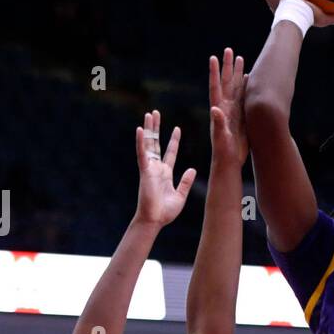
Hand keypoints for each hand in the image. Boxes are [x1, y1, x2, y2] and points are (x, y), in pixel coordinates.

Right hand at [135, 111, 196, 227]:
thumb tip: (192, 169)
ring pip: (149, 144)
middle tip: (155, 113)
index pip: (170, 152)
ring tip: (149, 114)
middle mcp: (156, 168)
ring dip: (149, 129)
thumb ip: (186, 182)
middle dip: (156, 128)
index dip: (173, 140)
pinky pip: (142, 154)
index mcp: (165, 173)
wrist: (154, 220)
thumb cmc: (165, 212)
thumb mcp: (180, 196)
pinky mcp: (145, 171)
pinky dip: (141, 142)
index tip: (177, 128)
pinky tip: (140, 129)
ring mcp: (150, 168)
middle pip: (156, 143)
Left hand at [209, 49, 247, 165]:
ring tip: (240, 58)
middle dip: (228, 67)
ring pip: (236, 87)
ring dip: (237, 73)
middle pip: (226, 83)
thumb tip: (215, 109)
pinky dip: (246, 87)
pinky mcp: (241, 117)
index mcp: (219, 110)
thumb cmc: (223, 152)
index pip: (215, 87)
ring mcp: (233, 111)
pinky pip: (244, 98)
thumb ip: (218, 123)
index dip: (215, 73)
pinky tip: (249, 78)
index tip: (214, 57)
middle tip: (229, 50)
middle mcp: (225, 107)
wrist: (229, 162)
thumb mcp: (220, 138)